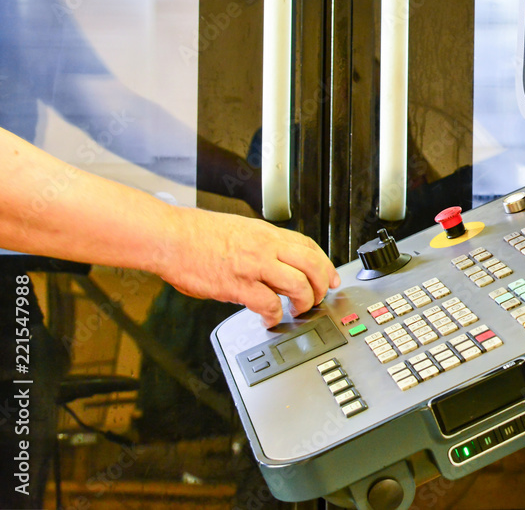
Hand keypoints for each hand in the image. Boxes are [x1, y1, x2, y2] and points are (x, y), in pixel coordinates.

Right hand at [156, 207, 339, 326]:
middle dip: (322, 285)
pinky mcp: (238, 285)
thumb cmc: (195, 234)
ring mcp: (253, 266)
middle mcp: (265, 247)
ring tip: (297, 310)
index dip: (325, 264)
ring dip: (304, 301)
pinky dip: (274, 315)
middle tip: (319, 298)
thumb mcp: (238, 230)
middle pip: (312, 265)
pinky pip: (268, 304)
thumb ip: (259, 245)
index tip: (331, 277)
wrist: (169, 237)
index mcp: (266, 233)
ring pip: (298, 285)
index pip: (308, 246)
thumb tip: (274, 263)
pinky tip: (269, 318)